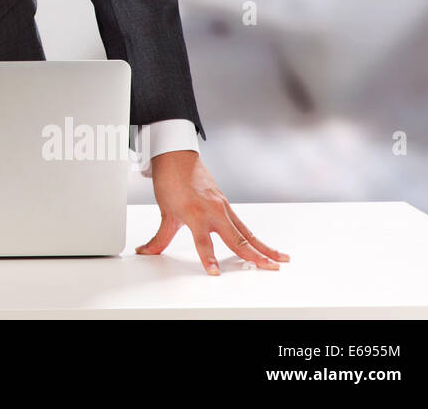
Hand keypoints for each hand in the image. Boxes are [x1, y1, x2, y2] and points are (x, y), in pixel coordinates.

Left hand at [136, 150, 289, 274]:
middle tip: (270, 267)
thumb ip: (159, 238)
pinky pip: (243, 224)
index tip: (214, 272)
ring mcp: (223, 207)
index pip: (203, 242)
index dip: (208, 258)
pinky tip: (264, 246)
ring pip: (246, 232)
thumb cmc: (170, 180)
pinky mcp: (226, 205)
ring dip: (264, 246)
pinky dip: (255, 237)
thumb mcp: (164, 212)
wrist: (175, 156)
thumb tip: (146, 251)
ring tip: (281, 259)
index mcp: (196, 213)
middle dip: (254, 255)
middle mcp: (213, 211)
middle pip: (236, 238)